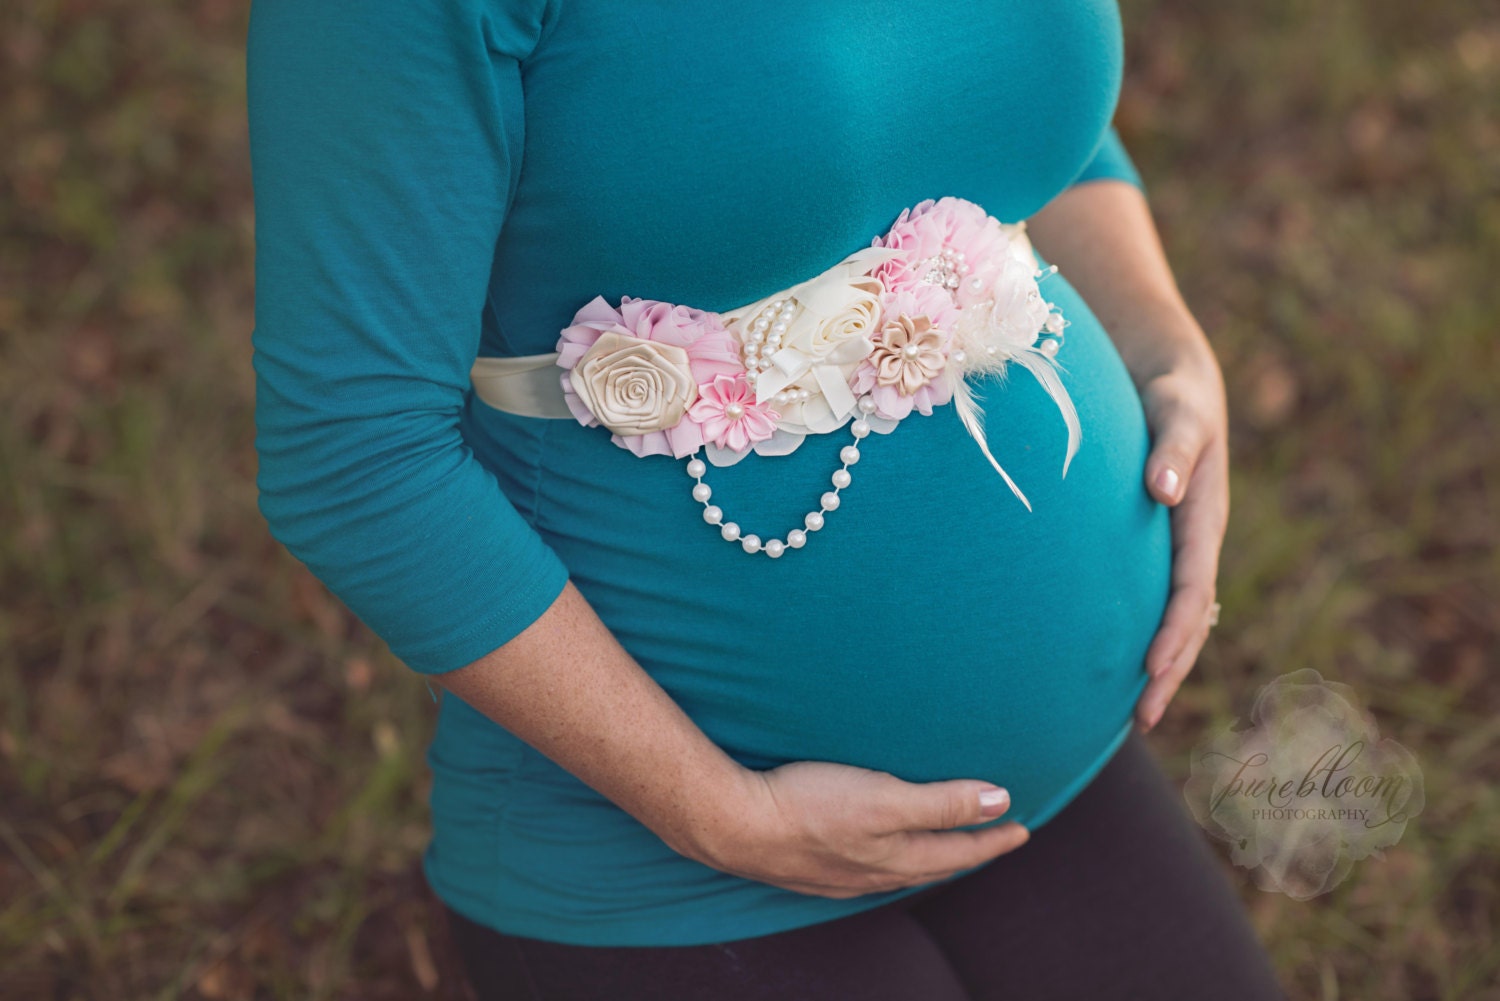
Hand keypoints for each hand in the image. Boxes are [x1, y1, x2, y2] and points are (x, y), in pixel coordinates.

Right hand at [684, 760, 1029, 898]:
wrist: (735, 825)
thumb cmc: (809, 806)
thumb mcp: (885, 798)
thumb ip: (943, 802)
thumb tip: (1000, 802)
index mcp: (898, 857)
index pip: (961, 851)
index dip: (994, 839)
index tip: (1022, 828)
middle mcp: (874, 874)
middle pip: (934, 865)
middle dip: (967, 852)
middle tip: (992, 840)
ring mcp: (842, 875)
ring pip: (900, 871)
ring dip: (928, 858)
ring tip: (941, 848)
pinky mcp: (812, 866)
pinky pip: (867, 870)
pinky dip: (888, 861)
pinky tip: (874, 854)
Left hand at [1135, 326, 1230, 731]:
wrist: (1174, 383)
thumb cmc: (1173, 397)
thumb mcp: (1177, 414)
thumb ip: (1173, 449)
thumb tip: (1164, 490)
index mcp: (1202, 520)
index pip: (1192, 590)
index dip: (1176, 632)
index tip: (1152, 670)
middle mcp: (1194, 542)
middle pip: (1190, 620)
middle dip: (1170, 670)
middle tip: (1144, 719)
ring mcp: (1178, 548)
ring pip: (1176, 618)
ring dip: (1161, 665)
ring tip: (1136, 714)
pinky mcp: (1158, 546)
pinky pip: (1156, 600)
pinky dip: (1146, 635)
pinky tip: (1118, 666)